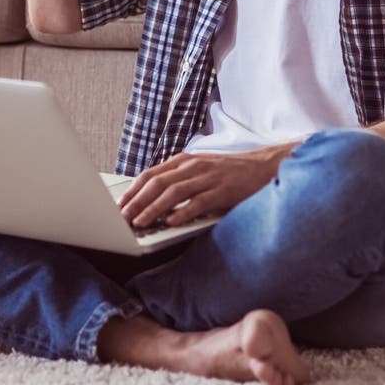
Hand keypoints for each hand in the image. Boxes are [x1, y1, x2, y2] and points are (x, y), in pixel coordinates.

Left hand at [118, 145, 295, 228]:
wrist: (264, 166)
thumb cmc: (230, 172)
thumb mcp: (200, 170)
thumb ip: (179, 180)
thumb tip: (152, 200)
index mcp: (185, 161)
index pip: (150, 174)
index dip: (132, 191)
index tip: (119, 207)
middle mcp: (194, 166)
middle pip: (157, 182)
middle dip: (137, 201)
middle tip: (123, 218)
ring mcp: (208, 177)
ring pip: (173, 191)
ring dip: (153, 208)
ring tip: (140, 223)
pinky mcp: (224, 189)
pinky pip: (199, 201)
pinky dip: (183, 212)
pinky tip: (172, 222)